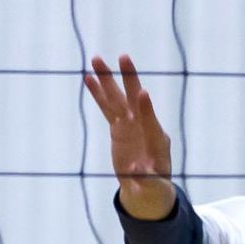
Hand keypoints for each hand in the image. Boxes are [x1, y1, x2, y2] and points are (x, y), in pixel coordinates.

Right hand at [85, 54, 174, 219]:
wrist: (149, 185)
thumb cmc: (154, 186)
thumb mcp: (152, 185)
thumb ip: (145, 178)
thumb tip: (133, 170)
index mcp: (156, 140)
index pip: (150, 120)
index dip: (146, 108)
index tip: (142, 92)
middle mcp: (143, 125)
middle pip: (134, 99)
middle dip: (129, 79)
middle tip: (124, 57)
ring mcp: (130, 123)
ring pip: (117, 98)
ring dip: (107, 79)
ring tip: (96, 59)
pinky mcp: (119, 126)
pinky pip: (106, 107)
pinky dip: (98, 93)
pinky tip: (88, 78)